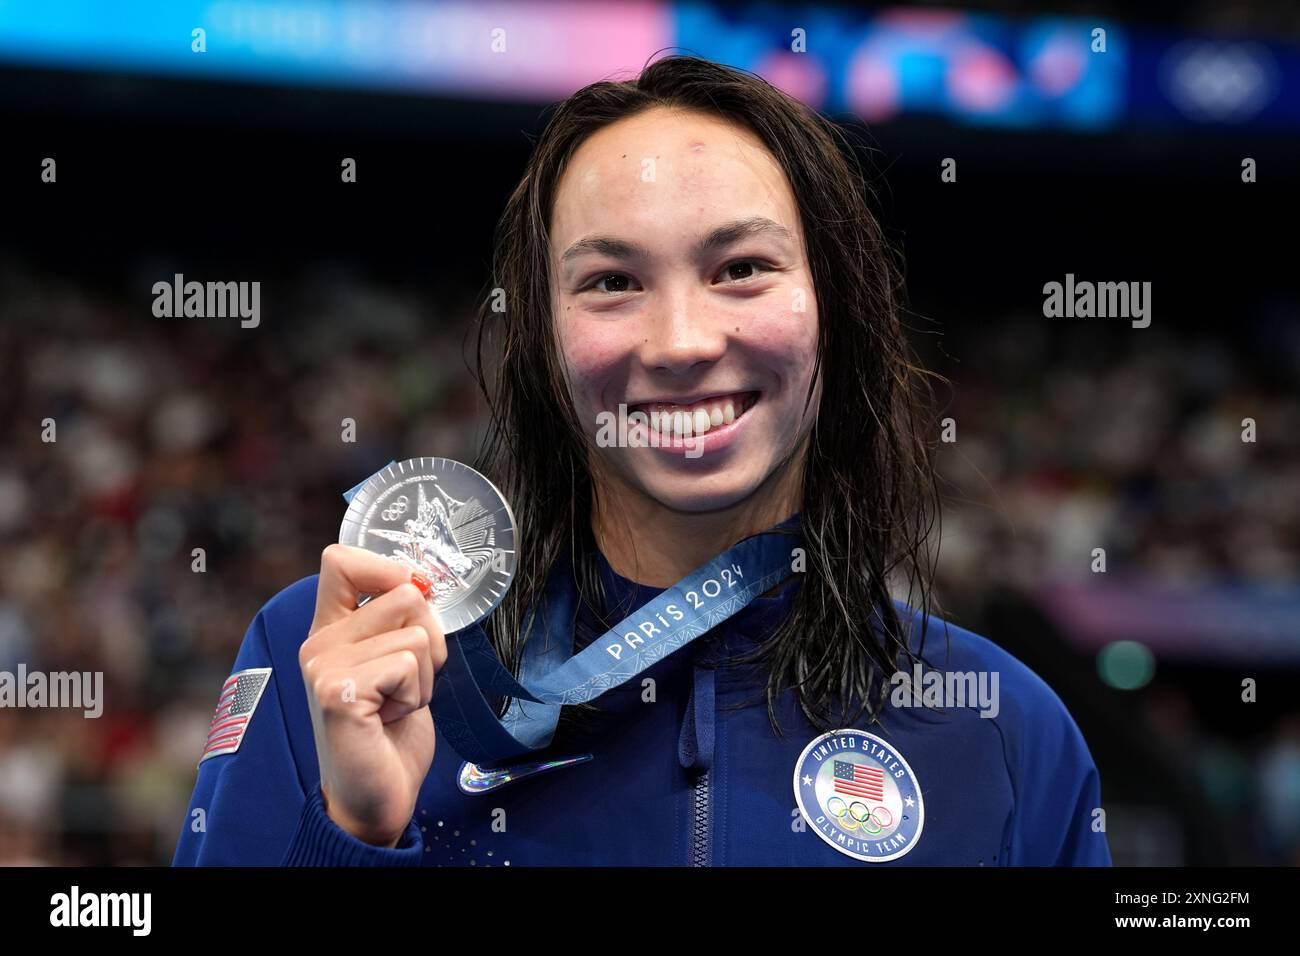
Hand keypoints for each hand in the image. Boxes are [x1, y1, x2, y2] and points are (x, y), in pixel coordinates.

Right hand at [299, 544, 447, 846]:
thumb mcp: (396, 662)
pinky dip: (416, 695)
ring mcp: (323, 667)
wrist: (376, 796)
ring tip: (395, 704)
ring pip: (415, 633)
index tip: (409, 601)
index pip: (341, 560)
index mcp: (330, 629)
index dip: (388, 569)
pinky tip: (388, 719)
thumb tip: (420, 580)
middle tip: (405, 683)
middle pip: (404, 593)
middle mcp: (319, 643)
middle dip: (429, 639)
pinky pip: (408, 665)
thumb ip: (399, 620)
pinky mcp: (337, 692)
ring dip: (424, 676)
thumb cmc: (388, 731)